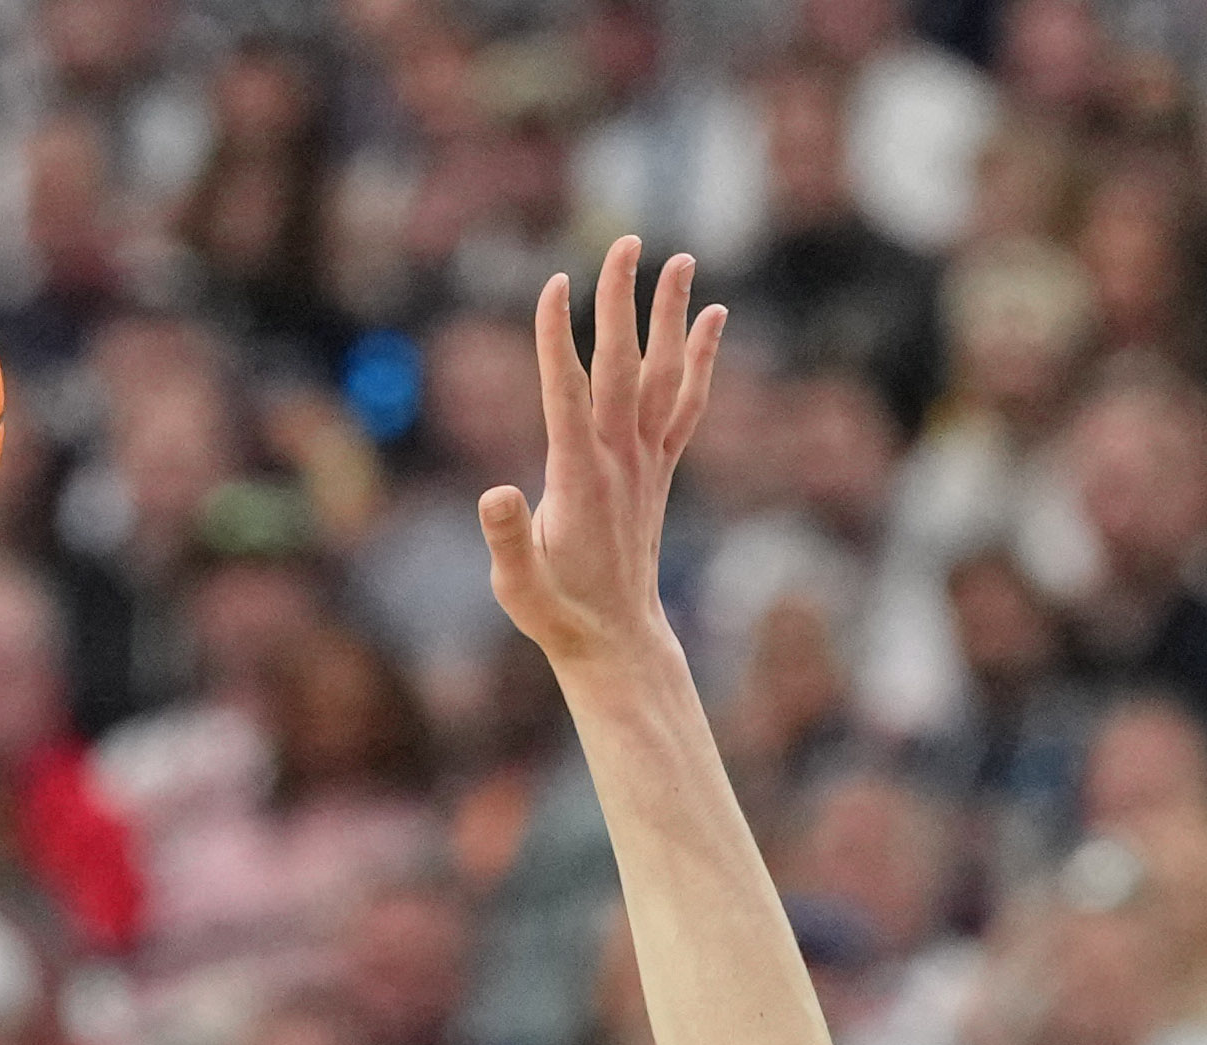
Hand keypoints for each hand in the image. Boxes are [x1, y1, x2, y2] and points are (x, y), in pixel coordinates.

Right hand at [478, 239, 722, 675]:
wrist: (616, 640)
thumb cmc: (558, 613)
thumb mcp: (518, 586)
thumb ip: (508, 540)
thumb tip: (494, 493)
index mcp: (578, 478)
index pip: (566, 394)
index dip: (559, 339)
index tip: (555, 284)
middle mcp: (619, 461)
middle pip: (623, 367)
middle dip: (622, 304)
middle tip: (626, 241)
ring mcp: (645, 463)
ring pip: (663, 377)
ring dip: (673, 317)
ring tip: (681, 259)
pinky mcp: (659, 470)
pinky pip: (686, 406)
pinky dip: (701, 360)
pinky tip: (712, 318)